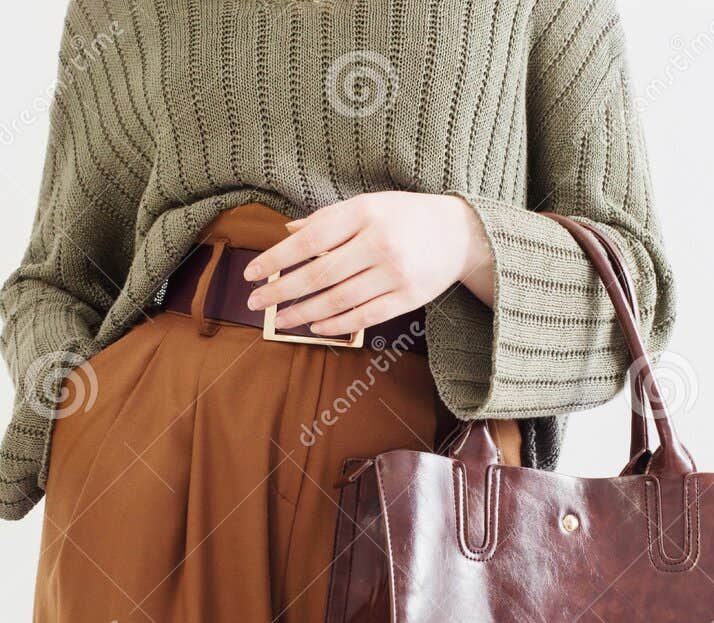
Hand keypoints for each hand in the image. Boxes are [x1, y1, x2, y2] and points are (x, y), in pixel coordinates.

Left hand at [244, 192, 494, 335]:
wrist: (461, 233)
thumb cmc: (406, 216)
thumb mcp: (369, 204)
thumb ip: (329, 218)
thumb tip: (288, 232)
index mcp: (365, 213)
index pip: (310, 241)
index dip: (277, 259)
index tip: (252, 272)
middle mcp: (380, 243)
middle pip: (320, 274)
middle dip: (282, 290)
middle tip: (256, 302)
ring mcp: (396, 273)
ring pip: (340, 300)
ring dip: (304, 313)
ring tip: (280, 320)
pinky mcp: (409, 298)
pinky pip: (366, 316)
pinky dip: (338, 324)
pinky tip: (316, 327)